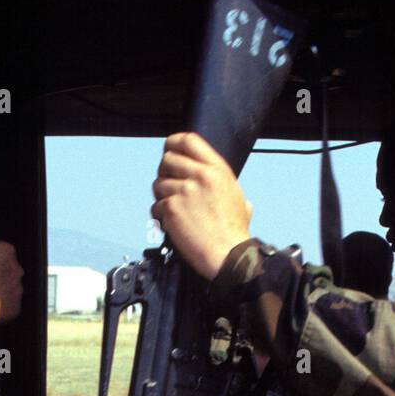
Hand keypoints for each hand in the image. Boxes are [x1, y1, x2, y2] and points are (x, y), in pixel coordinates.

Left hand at [152, 133, 252, 279]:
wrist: (229, 255)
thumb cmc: (234, 232)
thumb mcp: (238, 198)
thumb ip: (224, 184)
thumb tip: (219, 182)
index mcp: (217, 170)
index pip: (188, 140)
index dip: (173, 144)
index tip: (169, 152)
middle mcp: (201, 176)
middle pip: (168, 159)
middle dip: (165, 173)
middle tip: (170, 188)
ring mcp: (185, 191)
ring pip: (158, 183)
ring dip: (162, 197)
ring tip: (174, 211)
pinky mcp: (172, 208)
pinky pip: (156, 206)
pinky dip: (161, 217)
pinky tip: (173, 225)